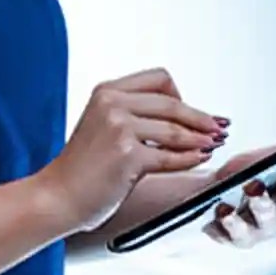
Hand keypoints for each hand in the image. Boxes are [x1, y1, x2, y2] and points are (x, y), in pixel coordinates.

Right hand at [36, 68, 227, 232]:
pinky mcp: (128, 155)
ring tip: (212, 144)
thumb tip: (188, 119)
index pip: (159, 78)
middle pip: (172, 103)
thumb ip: (138, 117)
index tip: (191, 111)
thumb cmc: (82, 168)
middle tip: (217, 127)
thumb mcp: (104, 126)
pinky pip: (171, 156)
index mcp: (107, 91)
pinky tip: (199, 159)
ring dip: (200, 139)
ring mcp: (119, 128)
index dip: (181, 95)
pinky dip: (190, 158)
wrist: (58, 195)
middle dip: (201, 118)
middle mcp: (112, 104)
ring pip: (175, 130)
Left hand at [202, 129, 275, 248]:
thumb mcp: (269, 156)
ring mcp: (261, 227)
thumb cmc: (246, 174)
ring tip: (253, 186)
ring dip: (262, 202)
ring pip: (266, 217)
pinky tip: (222, 210)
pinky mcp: (235, 238)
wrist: (205, 195)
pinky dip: (228, 223)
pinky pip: (233, 234)